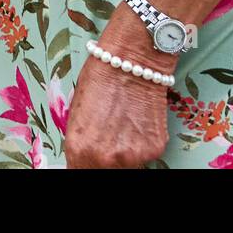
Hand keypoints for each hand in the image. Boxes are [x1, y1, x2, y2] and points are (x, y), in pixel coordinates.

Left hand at [64, 8, 174, 168]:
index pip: (78, 172)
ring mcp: (133, 156)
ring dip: (123, 154)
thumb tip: (84, 158)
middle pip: (104, 173)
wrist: (133, 59)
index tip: (86, 161)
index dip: (83, 165)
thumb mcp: (77, 111)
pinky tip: (137, 121)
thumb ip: (81, 142)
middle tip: (107, 139)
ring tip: (122, 126)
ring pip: (126, 166)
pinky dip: (140, 144)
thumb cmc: (101, 77)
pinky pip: (144, 155)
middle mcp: (107, 158)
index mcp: (80, 148)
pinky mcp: (155, 149)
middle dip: (103, 162)